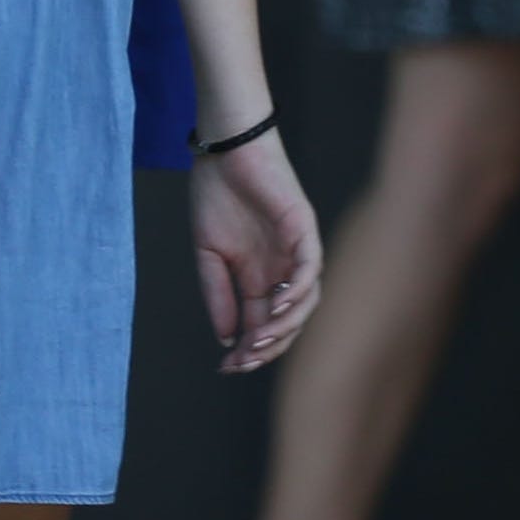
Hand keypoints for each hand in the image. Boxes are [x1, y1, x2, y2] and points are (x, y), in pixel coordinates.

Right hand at [187, 129, 322, 371]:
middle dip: (267, 345)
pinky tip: (276, 308)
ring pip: (304, 300)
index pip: (261, 323)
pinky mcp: (304, 228)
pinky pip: (310, 267)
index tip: (228, 368)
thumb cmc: (216, 195)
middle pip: (287, 319)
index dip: (249, 349)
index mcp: (259, 276)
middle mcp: (282, 268)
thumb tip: (227, 339)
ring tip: (258, 341)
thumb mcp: (209, 255)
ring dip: (284, 326)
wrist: (224, 150)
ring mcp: (296, 249)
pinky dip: (298, 290)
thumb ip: (219, 295)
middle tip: (244, 363)